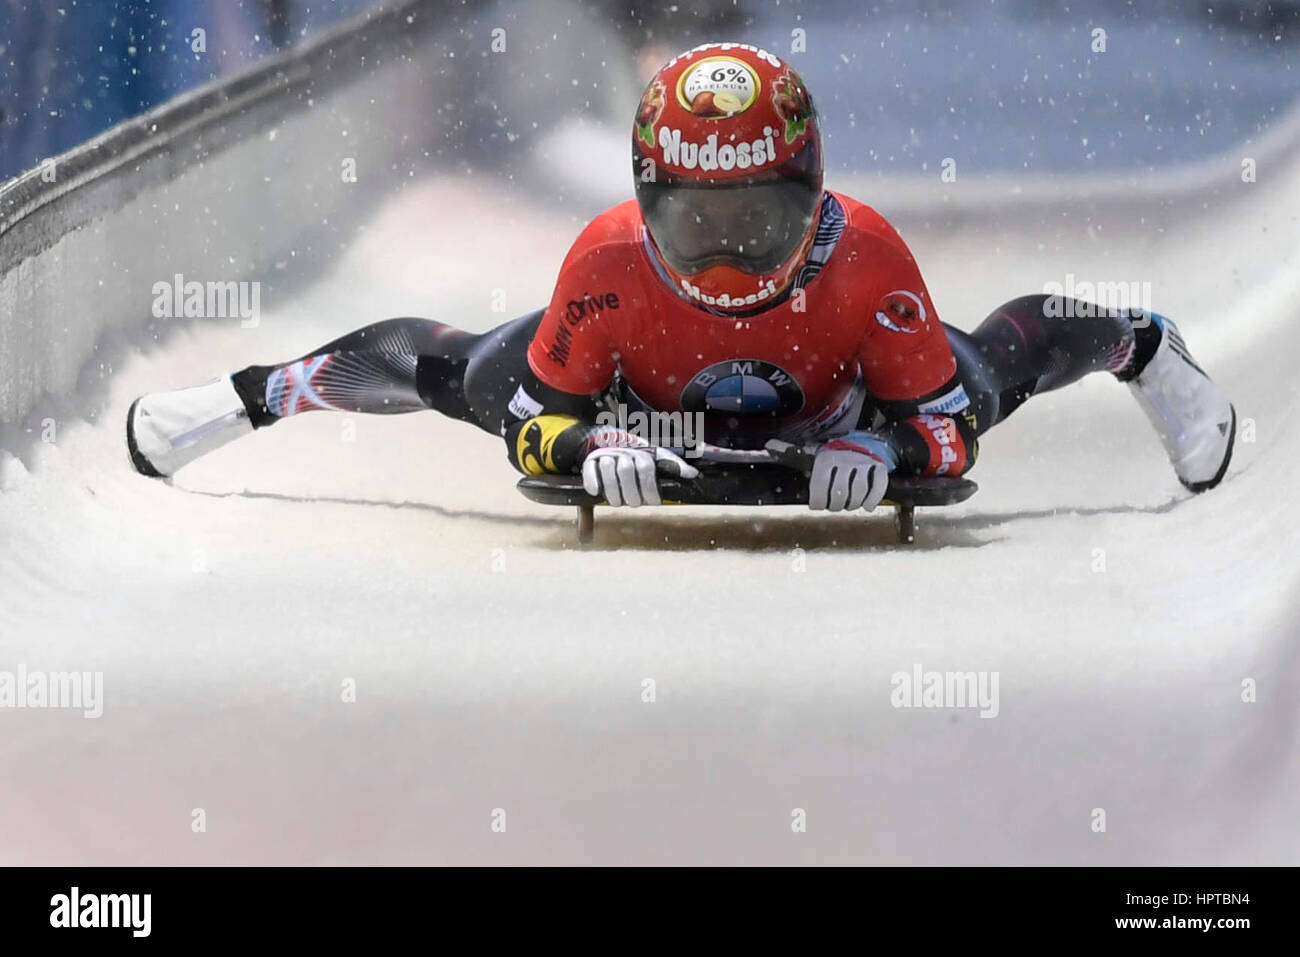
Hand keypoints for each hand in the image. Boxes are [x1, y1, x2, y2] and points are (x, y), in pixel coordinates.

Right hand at [581, 445, 699, 505]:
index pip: (646, 467)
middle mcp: (623, 451)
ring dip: (613, 491)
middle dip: (631, 492)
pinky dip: (592, 481)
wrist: (610, 441)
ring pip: (608, 471)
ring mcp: (606, 455)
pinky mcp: (591, 461)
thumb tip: (694, 474)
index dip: (651, 487)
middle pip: (626, 471)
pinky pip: (590, 470)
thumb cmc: (638, 456)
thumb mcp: (656, 458)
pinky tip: (597, 492)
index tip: (655, 502)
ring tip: (619, 503)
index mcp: (641, 451)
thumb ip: (673, 465)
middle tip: (635, 504)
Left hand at [808, 432, 896, 511]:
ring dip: (853, 504)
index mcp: (826, 458)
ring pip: (859, 490)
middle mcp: (845, 458)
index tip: (819, 505)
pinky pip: (878, 485)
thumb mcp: (821, 463)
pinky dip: (873, 499)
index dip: (818, 501)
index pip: (820, 485)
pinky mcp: (878, 464)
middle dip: (836, 505)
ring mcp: (863, 461)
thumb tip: (814, 504)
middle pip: (840, 491)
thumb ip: (816, 481)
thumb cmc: (836, 458)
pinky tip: (867, 506)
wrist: (858, 441)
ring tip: (849, 505)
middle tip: (835, 506)